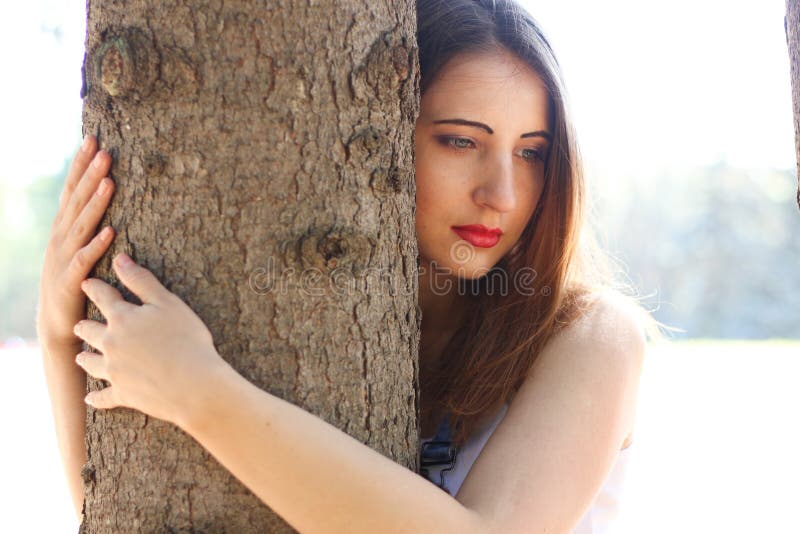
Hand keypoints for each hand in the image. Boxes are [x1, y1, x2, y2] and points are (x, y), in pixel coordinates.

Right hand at [37, 135, 114, 350]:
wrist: (59, 325)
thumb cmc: (74, 283)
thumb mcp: (78, 249)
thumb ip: (87, 224)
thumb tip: (103, 195)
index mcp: (63, 229)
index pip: (72, 189)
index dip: (81, 165)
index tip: (94, 139)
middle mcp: (61, 239)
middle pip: (76, 200)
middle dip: (89, 174)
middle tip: (103, 149)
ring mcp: (63, 258)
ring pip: (81, 225)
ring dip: (95, 203)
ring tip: (110, 181)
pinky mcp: (71, 281)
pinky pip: (86, 260)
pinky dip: (97, 245)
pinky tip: (111, 231)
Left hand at [73, 253, 229, 427]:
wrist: (194, 386)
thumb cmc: (187, 340)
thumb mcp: (168, 303)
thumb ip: (141, 281)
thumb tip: (120, 259)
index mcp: (122, 318)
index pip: (103, 297)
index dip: (94, 288)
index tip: (87, 284)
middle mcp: (111, 343)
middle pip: (88, 331)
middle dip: (83, 325)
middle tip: (80, 324)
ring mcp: (114, 371)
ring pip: (90, 363)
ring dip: (85, 358)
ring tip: (81, 356)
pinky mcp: (123, 394)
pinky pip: (103, 397)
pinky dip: (95, 398)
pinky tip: (90, 399)